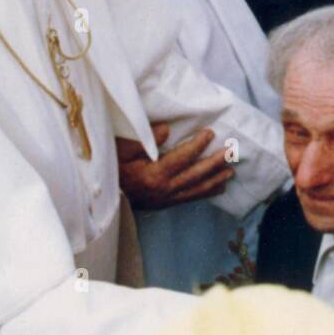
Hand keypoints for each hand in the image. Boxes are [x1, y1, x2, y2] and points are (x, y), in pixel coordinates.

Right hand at [116, 122, 234, 210]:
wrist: (101, 197)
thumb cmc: (110, 168)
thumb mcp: (121, 150)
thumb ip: (144, 139)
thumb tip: (167, 130)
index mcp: (154, 174)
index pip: (182, 158)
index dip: (197, 145)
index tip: (210, 133)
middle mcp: (164, 189)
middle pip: (195, 175)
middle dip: (215, 164)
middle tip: (231, 152)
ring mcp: (166, 199)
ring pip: (196, 190)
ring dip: (215, 180)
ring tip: (231, 172)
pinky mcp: (165, 204)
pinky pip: (190, 198)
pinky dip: (205, 192)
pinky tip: (217, 188)